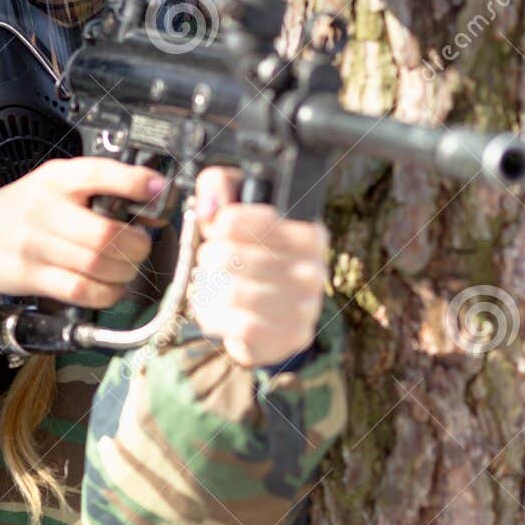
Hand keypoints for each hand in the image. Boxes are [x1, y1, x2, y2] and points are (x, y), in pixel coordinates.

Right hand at [0, 158, 161, 309]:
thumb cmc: (18, 212)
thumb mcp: (49, 185)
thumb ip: (92, 189)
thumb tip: (151, 197)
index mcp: (55, 179)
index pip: (97, 173)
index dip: (133, 182)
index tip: (157, 190)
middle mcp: (44, 208)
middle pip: (104, 233)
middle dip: (136, 246)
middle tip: (141, 248)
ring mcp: (34, 244)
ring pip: (95, 265)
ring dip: (124, 272)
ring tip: (127, 270)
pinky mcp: (29, 276)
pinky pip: (79, 290)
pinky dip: (106, 294)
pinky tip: (111, 288)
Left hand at [187, 168, 327, 367]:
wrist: (270, 318)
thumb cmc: (252, 258)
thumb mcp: (237, 214)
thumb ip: (220, 188)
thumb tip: (210, 209)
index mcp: (310, 233)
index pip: (255, 218)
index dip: (223, 223)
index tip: (217, 229)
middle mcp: (315, 269)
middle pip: (233, 256)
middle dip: (209, 258)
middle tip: (209, 260)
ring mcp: (307, 306)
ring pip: (234, 292)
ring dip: (210, 290)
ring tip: (211, 285)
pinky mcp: (293, 336)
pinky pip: (240, 325)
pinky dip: (217, 317)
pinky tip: (218, 311)